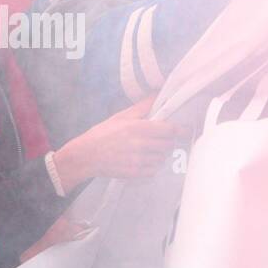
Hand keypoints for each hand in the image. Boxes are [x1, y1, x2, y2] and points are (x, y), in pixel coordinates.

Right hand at [52, 98, 184, 191]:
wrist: (86, 155)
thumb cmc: (102, 133)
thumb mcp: (120, 116)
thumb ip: (141, 107)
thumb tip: (157, 94)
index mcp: (139, 127)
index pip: (169, 130)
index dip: (178, 130)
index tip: (182, 130)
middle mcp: (141, 144)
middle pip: (168, 144)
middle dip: (166, 142)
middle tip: (159, 140)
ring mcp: (139, 160)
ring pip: (162, 158)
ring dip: (159, 154)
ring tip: (148, 151)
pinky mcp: (135, 173)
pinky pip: (154, 170)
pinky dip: (151, 166)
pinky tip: (142, 161)